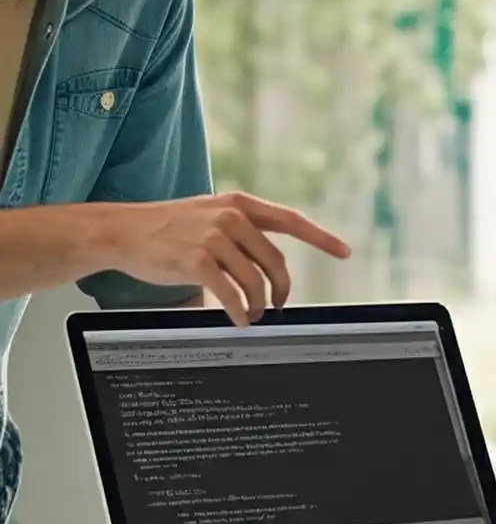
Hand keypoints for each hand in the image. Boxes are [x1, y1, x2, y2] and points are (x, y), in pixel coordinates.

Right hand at [97, 192, 350, 325]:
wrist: (121, 231)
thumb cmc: (168, 230)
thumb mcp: (209, 217)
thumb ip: (241, 233)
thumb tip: (269, 269)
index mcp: (239, 204)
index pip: (291, 220)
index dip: (321, 238)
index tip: (345, 251)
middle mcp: (231, 216)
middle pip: (276, 261)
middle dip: (281, 290)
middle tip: (278, 307)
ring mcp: (214, 236)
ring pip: (256, 281)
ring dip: (259, 305)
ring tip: (253, 315)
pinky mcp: (196, 259)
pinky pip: (230, 293)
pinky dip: (238, 311)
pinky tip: (237, 319)